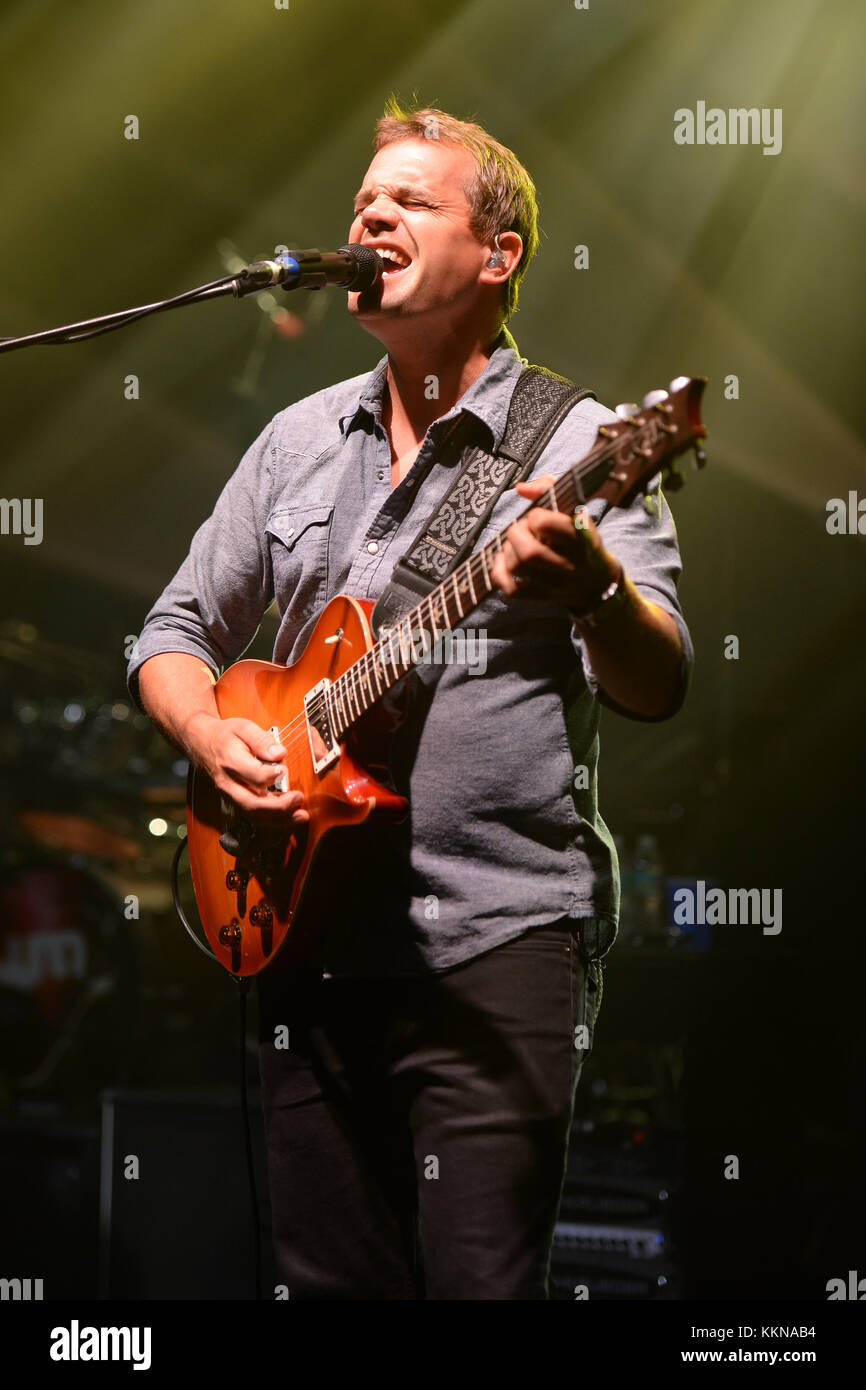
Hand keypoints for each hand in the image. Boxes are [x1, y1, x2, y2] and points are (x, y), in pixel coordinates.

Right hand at [186, 714, 310, 824]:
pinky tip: (289, 816)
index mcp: (230, 761)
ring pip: (252, 815)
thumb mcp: (243, 727)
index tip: (284, 769)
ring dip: (278, 820)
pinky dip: (272, 821)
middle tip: (298, 798)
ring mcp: (230, 795)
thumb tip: (280, 754)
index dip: (272, 775)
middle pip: (252, 804)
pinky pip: (252, 817)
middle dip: (279, 807)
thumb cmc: (224, 735)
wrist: (201, 743)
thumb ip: (262, 740)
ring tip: (300, 815)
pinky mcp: (234, 801)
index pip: (253, 775)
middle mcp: (228, 783)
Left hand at [490, 476, 619, 611]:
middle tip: (521, 530)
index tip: (538, 517)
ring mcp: (556, 584)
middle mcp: (570, 564)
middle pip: (529, 552)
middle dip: (515, 534)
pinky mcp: (542, 597)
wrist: (597, 582)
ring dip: (508, 550)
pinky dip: (499, 574)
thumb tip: (520, 488)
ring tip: (515, 544)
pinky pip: (512, 590)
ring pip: (518, 568)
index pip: (546, 525)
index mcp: (580, 539)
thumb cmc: (581, 540)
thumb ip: (550, 490)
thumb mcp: (576, 512)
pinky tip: (502, 561)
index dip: (535, 516)